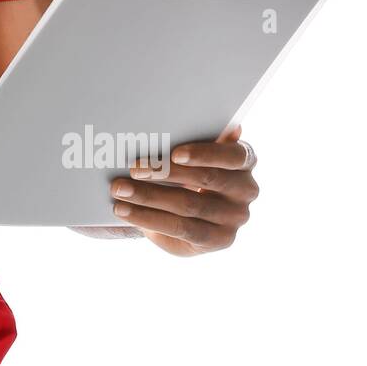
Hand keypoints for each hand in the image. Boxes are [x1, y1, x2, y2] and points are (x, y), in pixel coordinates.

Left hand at [108, 125, 258, 256]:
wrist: (189, 209)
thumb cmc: (190, 169)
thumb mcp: (195, 152)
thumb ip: (199, 136)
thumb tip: (218, 125)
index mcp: (246, 160)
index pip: (233, 155)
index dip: (205, 153)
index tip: (175, 152)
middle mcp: (247, 189)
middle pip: (208, 179)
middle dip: (166, 172)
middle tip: (133, 167)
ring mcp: (236, 218)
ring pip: (189, 205)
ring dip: (149, 197)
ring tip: (119, 189)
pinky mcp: (219, 240)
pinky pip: (181, 228)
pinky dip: (148, 218)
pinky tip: (124, 210)